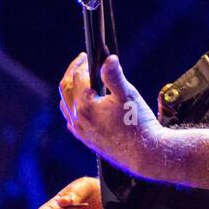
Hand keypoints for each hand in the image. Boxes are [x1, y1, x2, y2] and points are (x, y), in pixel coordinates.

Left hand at [59, 52, 164, 178]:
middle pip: (65, 89)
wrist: (143, 153)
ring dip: (70, 90)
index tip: (88, 55)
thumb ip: (114, 75)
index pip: (77, 77)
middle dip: (72, 72)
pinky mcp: (86, 139)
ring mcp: (81, 130)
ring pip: (66, 105)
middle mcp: (77, 118)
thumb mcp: (127, 94)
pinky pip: (72, 120)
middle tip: (81, 62)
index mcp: (84, 105)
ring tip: (80, 80)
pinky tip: (82, 106)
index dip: (82, 63)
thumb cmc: (137, 124)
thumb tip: (108, 59)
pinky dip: (73, 108)